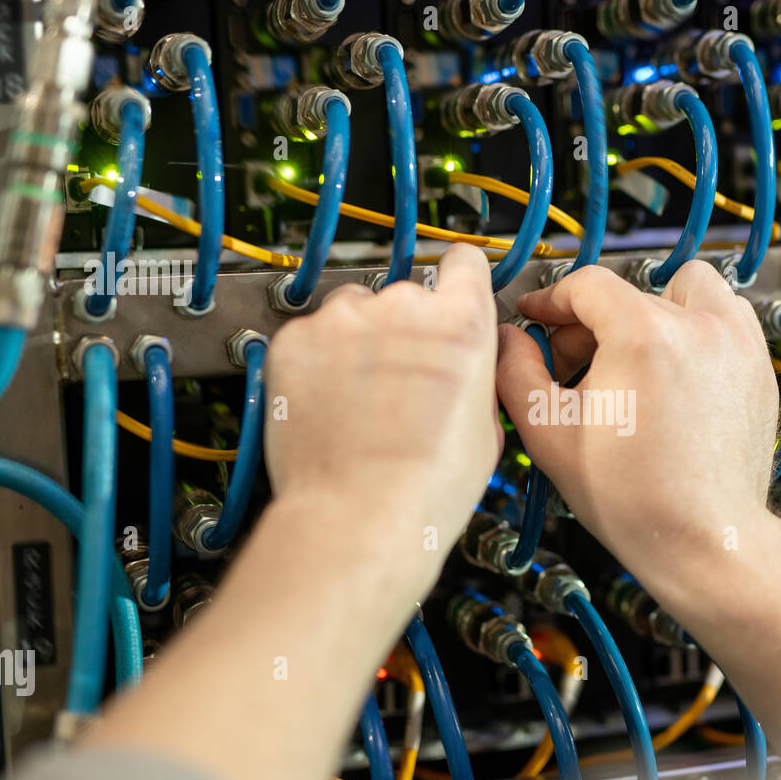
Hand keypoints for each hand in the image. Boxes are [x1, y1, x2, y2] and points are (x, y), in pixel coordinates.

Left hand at [265, 244, 502, 557]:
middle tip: (400, 383)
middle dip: (404, 330)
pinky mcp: (294, 339)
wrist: (360, 517)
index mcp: (461, 323)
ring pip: (355, 313)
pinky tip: (330, 406)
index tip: (448, 291)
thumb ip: (475, 372)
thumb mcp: (486, 426)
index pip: (463, 262)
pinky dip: (317, 362)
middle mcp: (403, 307)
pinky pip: (311, 337)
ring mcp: (343, 319)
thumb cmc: (427, 486)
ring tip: (361, 400)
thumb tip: (463, 365)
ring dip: (359, 342)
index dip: (457, 280)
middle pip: (405, 296)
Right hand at [497, 261, 778, 604]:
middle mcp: (699, 325)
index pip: (587, 284)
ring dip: (656, 311)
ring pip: (690, 290)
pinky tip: (673, 375)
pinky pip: (726, 319)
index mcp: (644, 333)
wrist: (705, 540)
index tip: (536, 318)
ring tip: (633, 360)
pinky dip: (697, 330)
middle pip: (631, 293)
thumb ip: (516, 372)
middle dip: (595, 322)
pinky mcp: (758, 367)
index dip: (551, 300)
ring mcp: (738, 344)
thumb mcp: (549, 433)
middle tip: (575, 368)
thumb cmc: (631, 497)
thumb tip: (510, 338)